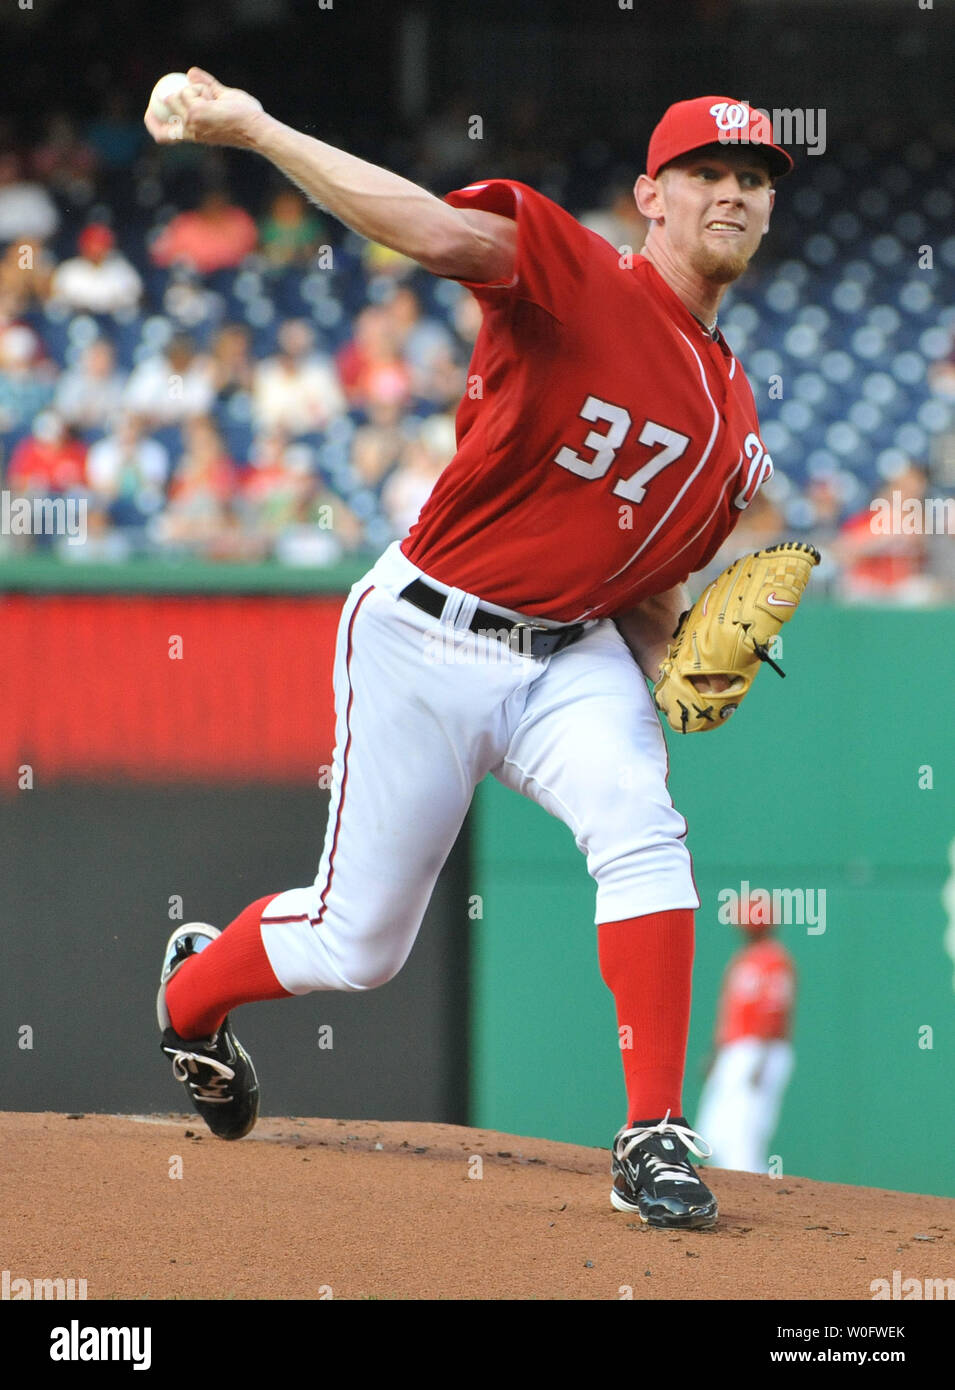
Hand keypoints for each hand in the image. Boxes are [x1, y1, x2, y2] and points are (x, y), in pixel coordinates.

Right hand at [143, 67, 264, 148]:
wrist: (255, 129)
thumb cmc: (245, 120)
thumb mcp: (224, 100)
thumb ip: (208, 86)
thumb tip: (190, 72)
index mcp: (194, 135)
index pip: (164, 137)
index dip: (152, 124)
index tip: (150, 112)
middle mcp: (189, 131)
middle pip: (169, 107)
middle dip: (176, 94)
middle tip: (183, 89)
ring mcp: (190, 122)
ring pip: (180, 94)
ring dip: (195, 89)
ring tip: (214, 98)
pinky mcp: (195, 112)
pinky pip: (190, 90)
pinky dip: (202, 89)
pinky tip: (215, 97)